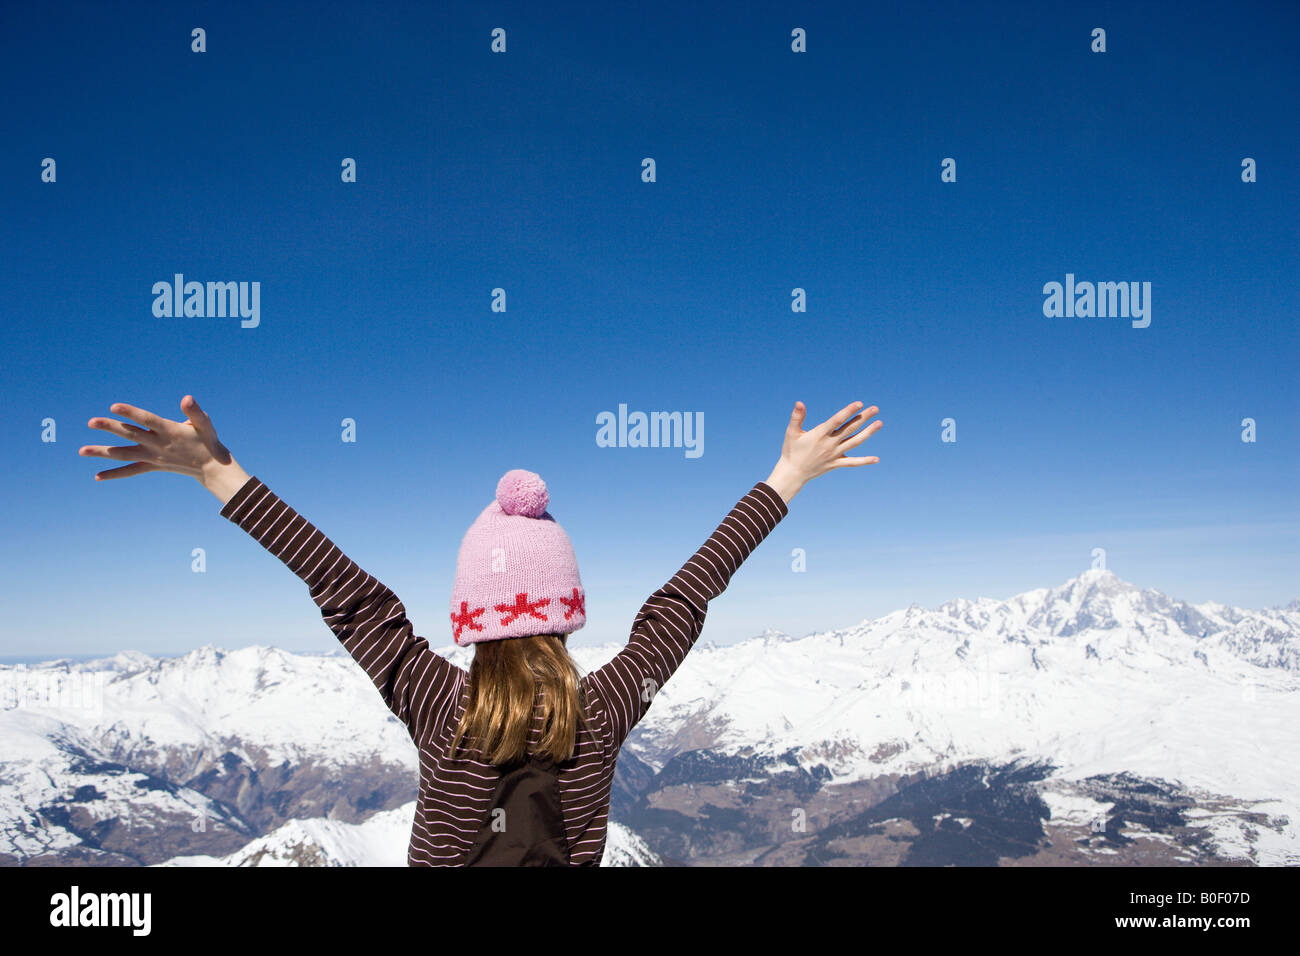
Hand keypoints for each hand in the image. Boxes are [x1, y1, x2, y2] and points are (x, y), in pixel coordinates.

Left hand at [79, 395, 250, 503]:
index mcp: (169, 431)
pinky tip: (97, 476)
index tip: (113, 406)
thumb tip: (187, 398)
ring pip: (124, 454)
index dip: (131, 413)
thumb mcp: (206, 424)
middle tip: (91, 422)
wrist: (211, 467)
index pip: (146, 420)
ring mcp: (153, 457)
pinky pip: (131, 470)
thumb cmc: (208, 441)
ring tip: (81, 451)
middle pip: (130, 435)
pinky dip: (115, 473)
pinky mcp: (151, 465)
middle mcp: (157, 444)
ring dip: (102, 452)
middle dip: (110, 428)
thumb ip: (195, 411)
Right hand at [763, 400, 881, 502]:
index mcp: (819, 434)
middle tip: (875, 408)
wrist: (793, 473)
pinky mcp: (836, 463)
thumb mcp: (791, 432)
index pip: (837, 420)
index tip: (859, 403)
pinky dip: (864, 461)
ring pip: (855, 442)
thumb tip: (799, 403)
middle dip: (863, 418)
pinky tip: (876, 459)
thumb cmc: (791, 450)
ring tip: (879, 423)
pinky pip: (852, 462)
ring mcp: (834, 454)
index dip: (849, 411)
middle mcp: (829, 444)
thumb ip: (796, 417)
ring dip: (868, 433)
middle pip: (850, 428)